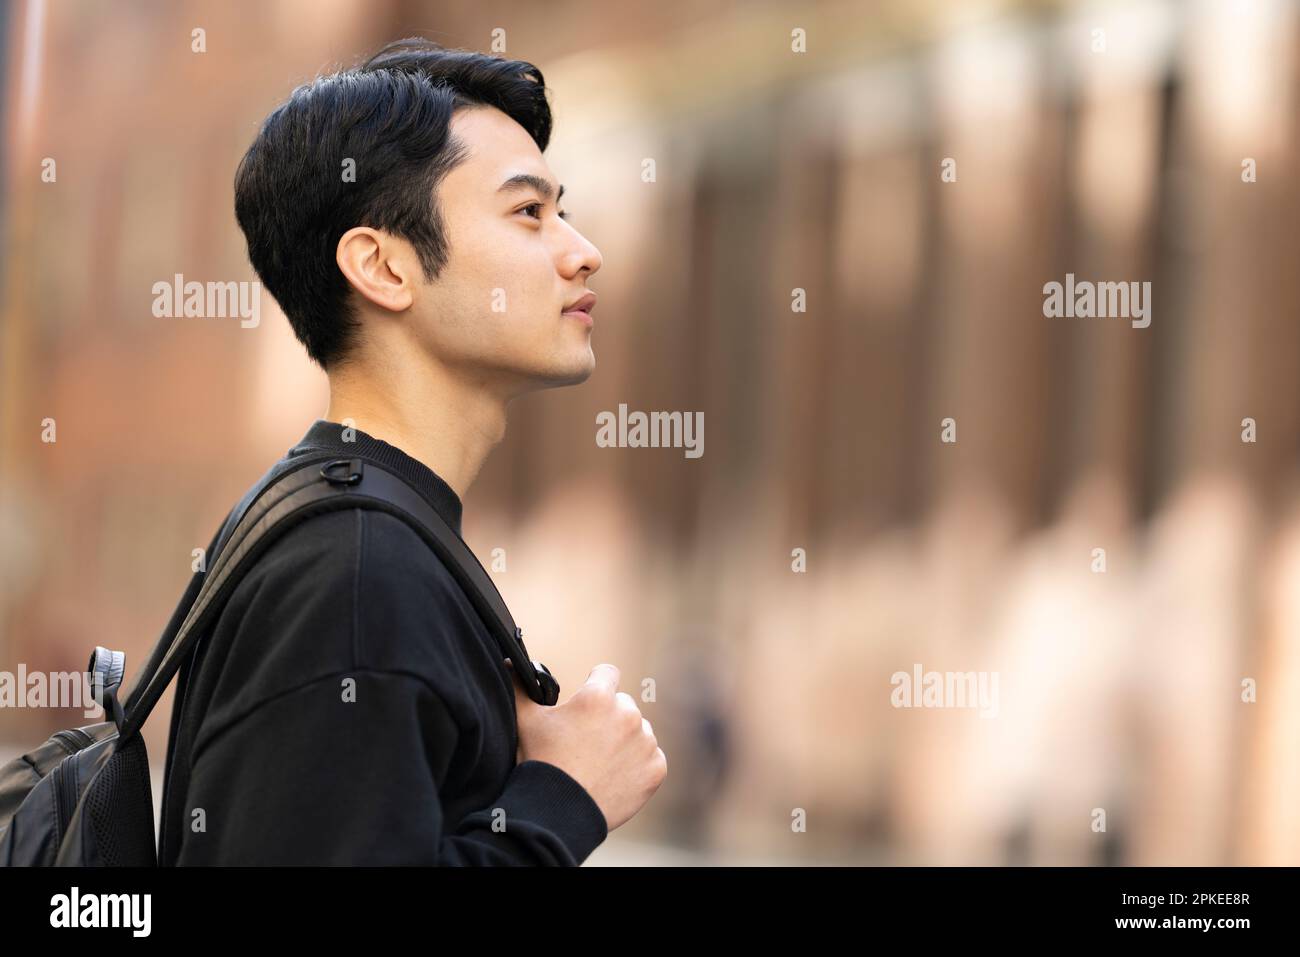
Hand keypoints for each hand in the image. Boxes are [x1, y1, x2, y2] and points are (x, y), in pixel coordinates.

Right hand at [505, 658, 665, 831]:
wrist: (558, 814)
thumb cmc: (541, 763)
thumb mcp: (526, 721)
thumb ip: (520, 686)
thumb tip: (508, 665)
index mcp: (598, 697)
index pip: (607, 673)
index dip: (595, 684)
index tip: (588, 701)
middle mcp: (628, 714)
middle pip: (622, 705)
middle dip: (608, 717)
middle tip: (587, 741)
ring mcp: (645, 742)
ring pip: (639, 731)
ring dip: (625, 741)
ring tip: (599, 762)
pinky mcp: (656, 768)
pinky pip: (651, 758)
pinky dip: (638, 766)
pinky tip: (615, 777)